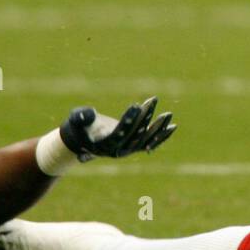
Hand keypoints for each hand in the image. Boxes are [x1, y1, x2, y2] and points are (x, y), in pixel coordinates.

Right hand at [59, 96, 175, 160]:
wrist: (84, 141)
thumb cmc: (79, 127)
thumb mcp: (76, 120)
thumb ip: (81, 117)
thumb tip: (89, 114)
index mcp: (105, 144)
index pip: (119, 132)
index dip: (128, 119)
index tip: (136, 105)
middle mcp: (119, 150)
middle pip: (135, 133)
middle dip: (145, 116)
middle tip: (153, 99)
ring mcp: (128, 149)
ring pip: (146, 138)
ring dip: (158, 126)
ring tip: (168, 114)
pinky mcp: (135, 146)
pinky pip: (151, 142)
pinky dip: (162, 135)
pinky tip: (172, 126)